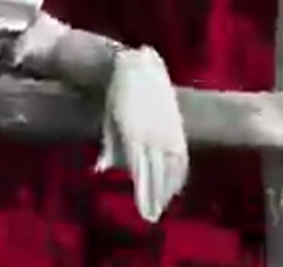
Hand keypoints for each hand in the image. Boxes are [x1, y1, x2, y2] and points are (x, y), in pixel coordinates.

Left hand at [95, 46, 188, 222]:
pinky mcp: (177, 125)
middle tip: (152, 217)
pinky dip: (181, 172)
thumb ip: (109, 146)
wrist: (137, 66)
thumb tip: (100, 169)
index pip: (141, 171)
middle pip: (157, 173)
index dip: (144, 194)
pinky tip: (177, 185)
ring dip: (169, 188)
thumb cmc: (115, 95)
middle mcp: (153, 134)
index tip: (144, 214)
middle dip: (155, 197)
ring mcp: (167, 130)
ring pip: (172, 166)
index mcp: (133, 134)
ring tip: (163, 205)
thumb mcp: (107, 120)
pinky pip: (182, 154)